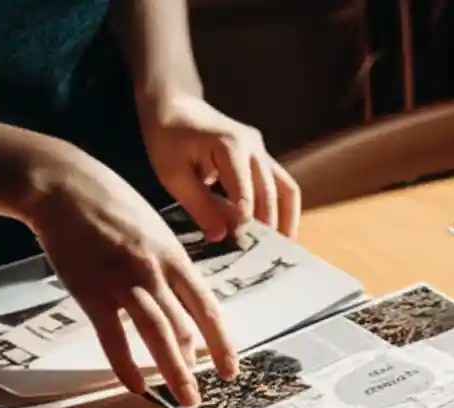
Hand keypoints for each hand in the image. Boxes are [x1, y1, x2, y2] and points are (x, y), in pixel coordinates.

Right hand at [23, 144, 237, 406]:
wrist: (64, 185)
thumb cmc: (111, 206)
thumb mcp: (154, 230)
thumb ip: (169, 265)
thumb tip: (184, 302)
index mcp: (174, 256)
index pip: (207, 307)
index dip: (221, 342)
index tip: (231, 369)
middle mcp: (154, 271)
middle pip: (183, 326)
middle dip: (195, 366)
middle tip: (200, 398)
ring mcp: (122, 280)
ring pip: (156, 333)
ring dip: (172, 370)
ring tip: (183, 399)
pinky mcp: (90, 290)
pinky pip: (112, 335)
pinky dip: (124, 364)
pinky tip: (135, 387)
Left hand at [138, 92, 300, 239]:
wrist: (174, 104)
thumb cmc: (168, 136)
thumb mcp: (173, 175)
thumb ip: (199, 206)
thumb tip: (221, 236)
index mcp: (230, 147)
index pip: (244, 196)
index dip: (242, 224)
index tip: (236, 245)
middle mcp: (253, 146)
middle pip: (268, 194)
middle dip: (266, 226)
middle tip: (260, 256)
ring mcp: (260, 149)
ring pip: (284, 188)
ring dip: (285, 218)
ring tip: (283, 246)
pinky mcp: (260, 155)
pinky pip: (280, 183)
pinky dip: (283, 206)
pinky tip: (280, 228)